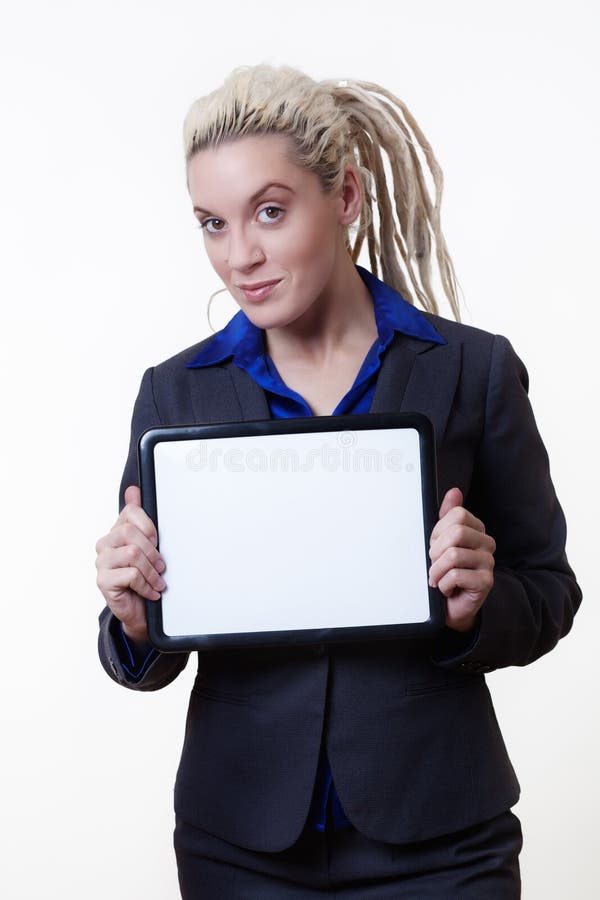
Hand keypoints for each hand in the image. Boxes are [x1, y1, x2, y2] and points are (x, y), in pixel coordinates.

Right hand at [95, 485, 165, 642]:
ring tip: (158, 582)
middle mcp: (105, 544)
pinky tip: (151, 592)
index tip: (157, 541)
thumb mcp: (148, 546)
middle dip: (152, 550)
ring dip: (151, 570)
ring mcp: (101, 563)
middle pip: (130, 532)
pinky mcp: (103, 581)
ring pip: (132, 553)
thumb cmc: (144, 576)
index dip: (149, 526)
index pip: (130, 513)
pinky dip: (146, 585)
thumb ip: (141, 519)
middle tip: (161, 566)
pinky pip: (130, 575)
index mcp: (116, 531)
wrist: (140, 610)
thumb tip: (133, 490)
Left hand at [428, 487, 495, 632]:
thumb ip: (447, 516)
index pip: (456, 516)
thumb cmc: (445, 573)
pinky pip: (455, 575)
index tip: (436, 547)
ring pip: (453, 555)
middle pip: (456, 533)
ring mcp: (488, 562)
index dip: (438, 532)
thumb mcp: (441, 542)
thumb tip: (454, 492)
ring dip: (437, 571)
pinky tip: (447, 589)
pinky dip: (443, 584)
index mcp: (476, 529)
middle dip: (436, 552)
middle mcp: (487, 543)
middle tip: (435, 566)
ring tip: (439, 579)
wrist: (451, 606)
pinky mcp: (486, 581)